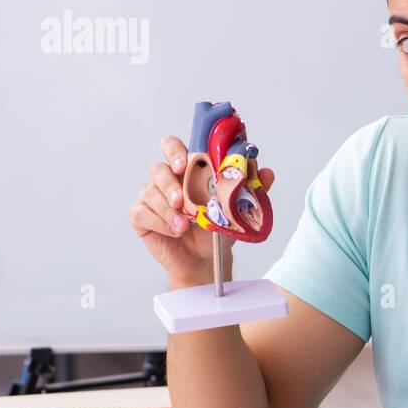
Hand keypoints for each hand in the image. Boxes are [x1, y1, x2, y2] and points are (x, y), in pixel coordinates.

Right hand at [130, 135, 274, 287]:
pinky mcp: (141, 217)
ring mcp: (152, 198)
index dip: (175, 151)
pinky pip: (141, 212)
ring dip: (167, 208)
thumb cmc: (218, 229)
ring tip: (184, 224)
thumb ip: (250, 188)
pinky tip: (175, 231)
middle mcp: (167, 180)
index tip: (183, 163)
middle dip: (168, 181)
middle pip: (157, 168)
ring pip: (150, 191)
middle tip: (180, 198)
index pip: (173, 147)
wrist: (207, 259)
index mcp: (188, 170)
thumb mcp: (238, 208)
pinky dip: (159, 222)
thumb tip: (266, 172)